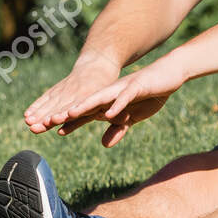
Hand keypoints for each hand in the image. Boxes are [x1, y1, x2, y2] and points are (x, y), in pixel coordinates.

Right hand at [24, 55, 120, 133]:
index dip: (64, 113)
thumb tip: (126, 120)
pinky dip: (36, 106)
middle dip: (46, 116)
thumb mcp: (117, 96)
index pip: (75, 105)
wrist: (97, 63)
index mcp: (89, 94)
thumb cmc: (110, 84)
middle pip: (58, 105)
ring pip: (49, 102)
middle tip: (35, 126)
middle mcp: (73, 91)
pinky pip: (45, 98)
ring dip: (38, 113)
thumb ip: (119, 108)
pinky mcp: (58, 89)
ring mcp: (64, 89)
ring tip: (28, 123)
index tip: (54, 121)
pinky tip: (27, 115)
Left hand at [60, 59, 185, 147]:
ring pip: (99, 98)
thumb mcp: (132, 118)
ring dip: (85, 107)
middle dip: (68, 114)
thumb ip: (117, 129)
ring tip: (70, 114)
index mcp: (108, 102)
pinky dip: (116, 105)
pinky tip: (108, 114)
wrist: (169, 74)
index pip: (86, 114)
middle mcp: (110, 94)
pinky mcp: (136, 86)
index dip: (71, 122)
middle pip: (85, 105)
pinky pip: (124, 97)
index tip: (55, 131)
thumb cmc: (149, 95)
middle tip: (49, 122)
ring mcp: (121, 89)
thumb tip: (104, 144)